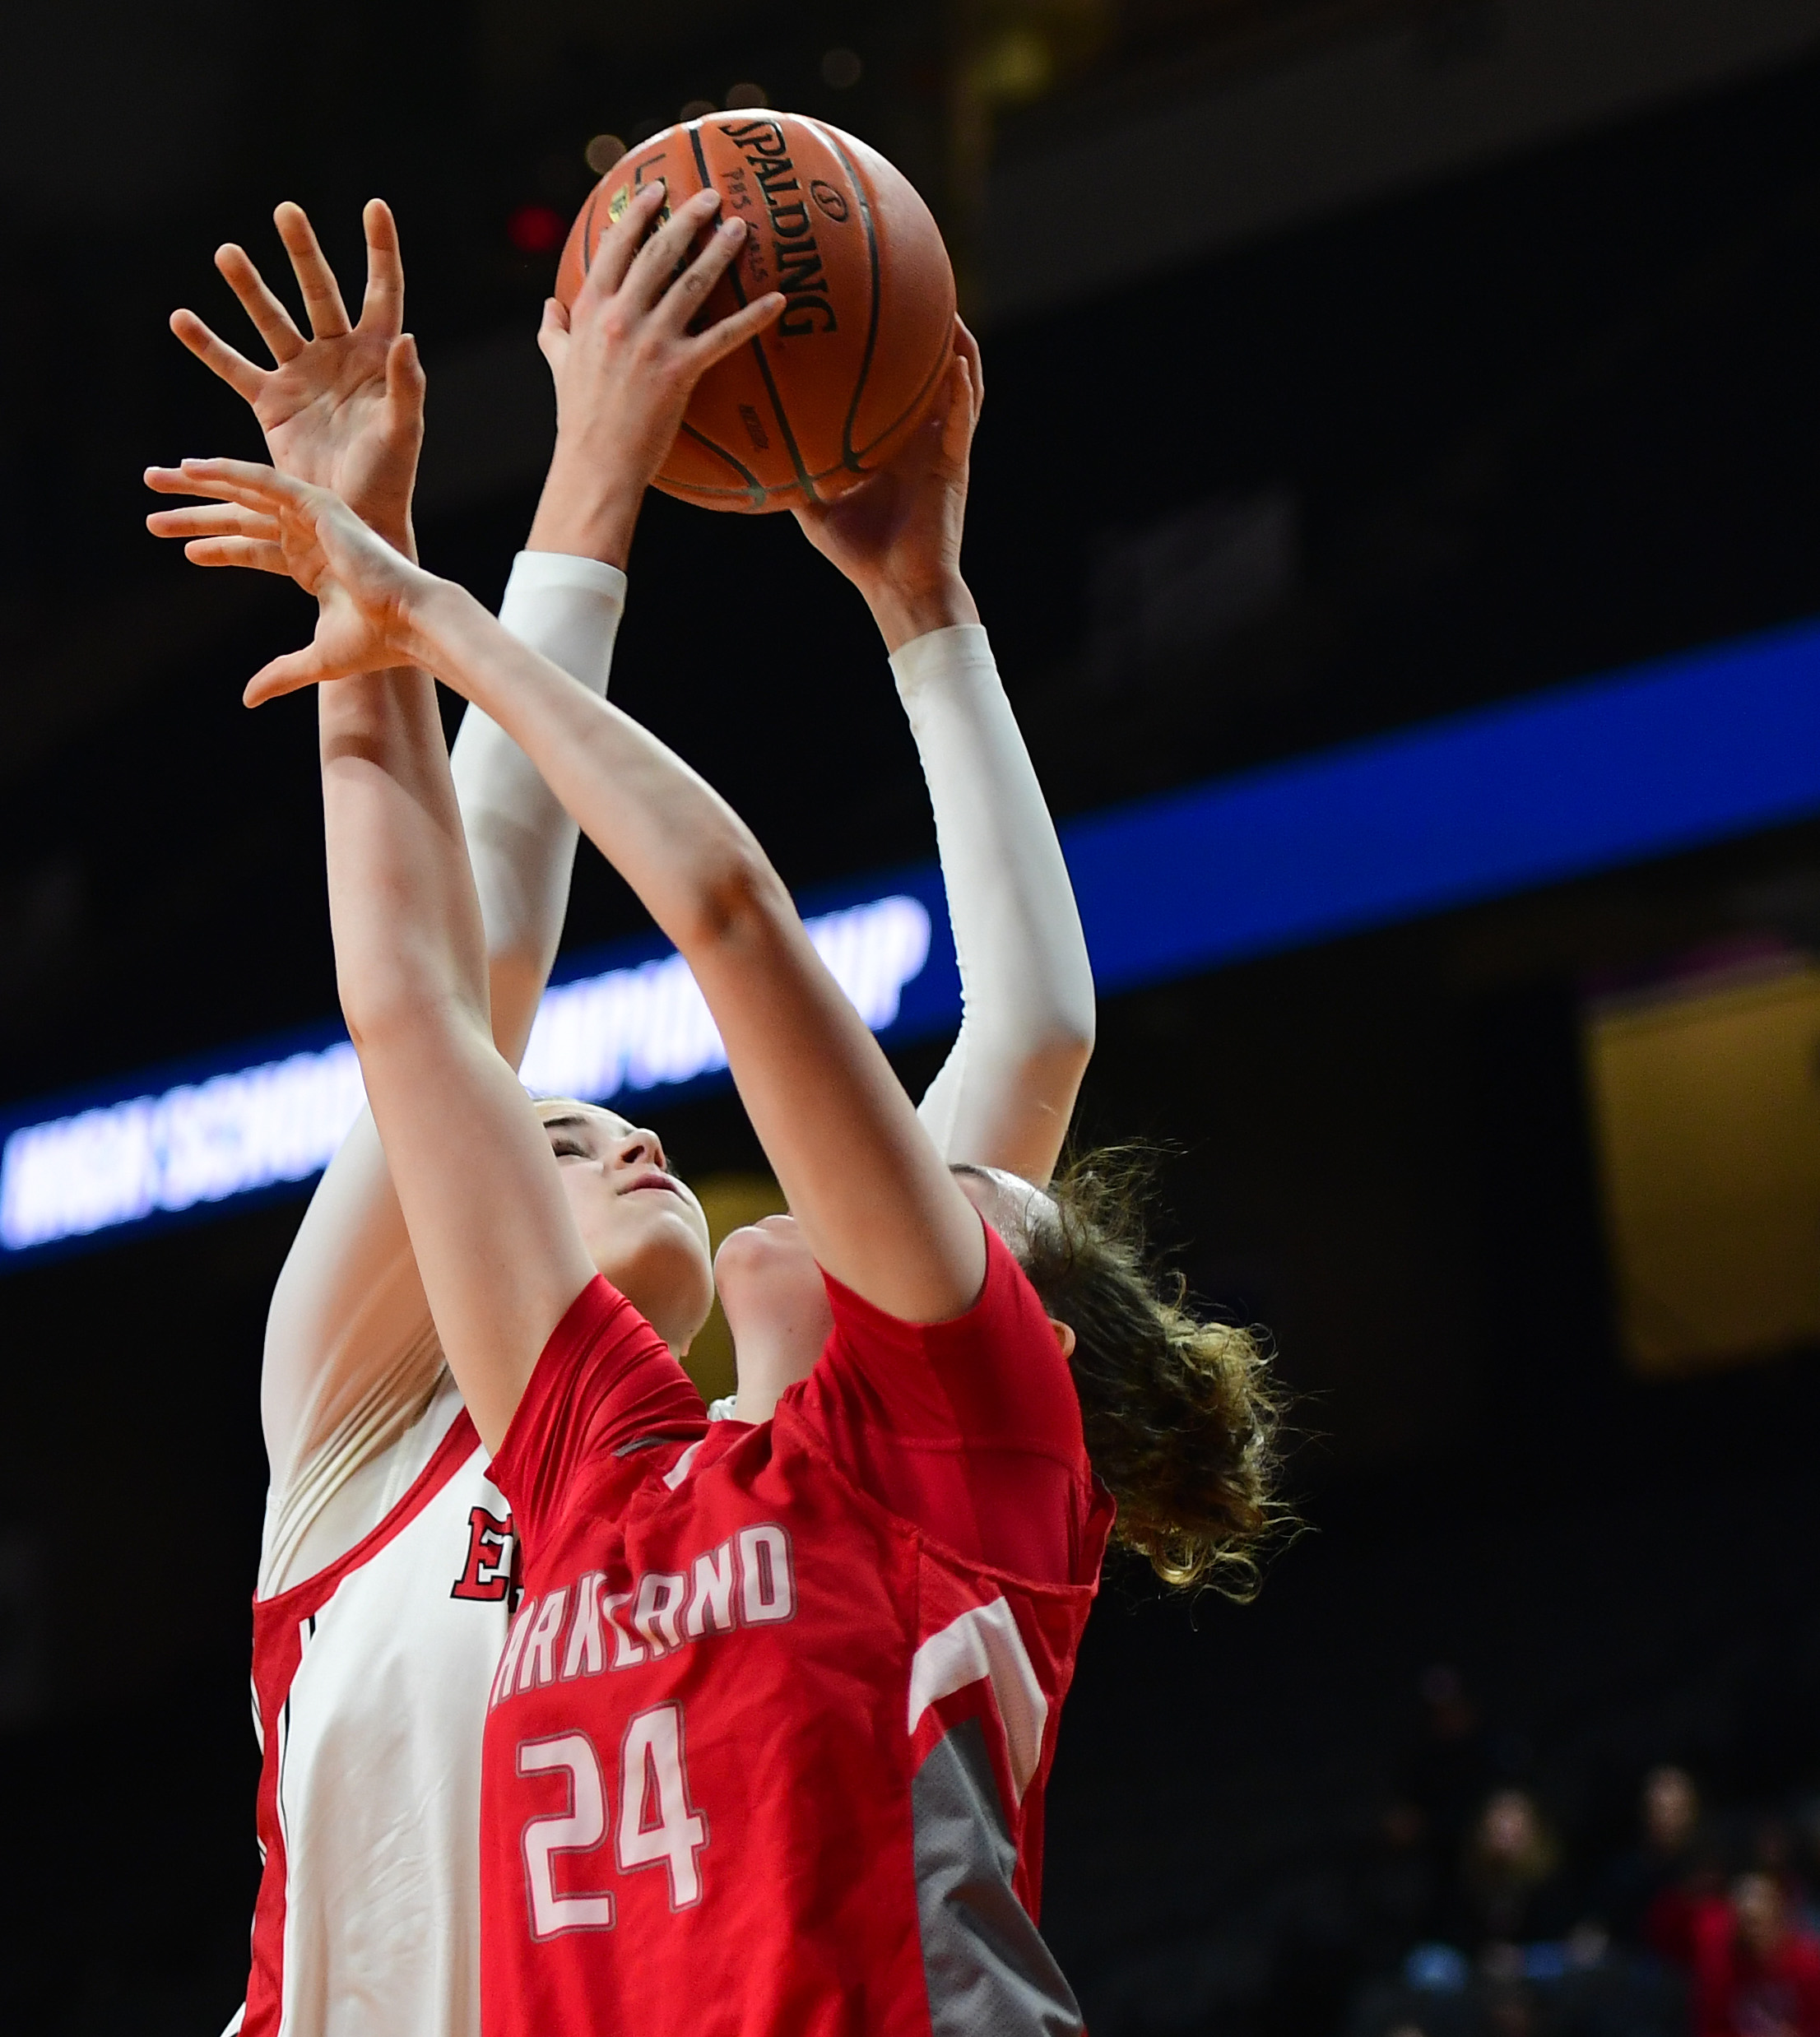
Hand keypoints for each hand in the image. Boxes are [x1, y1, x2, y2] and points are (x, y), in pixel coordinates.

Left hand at [145, 459, 431, 703]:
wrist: (409, 623)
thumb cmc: (375, 643)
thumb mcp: (318, 660)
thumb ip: (282, 674)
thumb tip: (248, 698)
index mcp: (313, 567)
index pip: (258, 550)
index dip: (222, 550)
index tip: (188, 552)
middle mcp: (311, 536)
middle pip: (243, 519)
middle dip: (198, 514)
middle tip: (154, 512)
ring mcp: (314, 517)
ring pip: (245, 494)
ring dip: (200, 486)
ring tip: (157, 479)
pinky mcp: (317, 503)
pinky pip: (263, 479)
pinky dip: (228, 471)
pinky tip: (192, 467)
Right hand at [170, 200, 423, 556]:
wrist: (353, 518)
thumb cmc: (389, 477)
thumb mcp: (402, 432)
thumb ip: (407, 385)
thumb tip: (408, 337)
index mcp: (379, 358)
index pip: (381, 292)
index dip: (379, 250)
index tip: (374, 206)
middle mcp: (339, 357)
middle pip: (319, 292)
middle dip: (303, 253)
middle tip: (286, 211)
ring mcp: (302, 376)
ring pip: (272, 320)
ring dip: (249, 288)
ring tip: (227, 252)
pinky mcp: (271, 403)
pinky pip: (234, 367)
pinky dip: (208, 345)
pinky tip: (182, 318)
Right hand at [525, 181, 785, 564]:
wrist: (595, 463)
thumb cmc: (578, 417)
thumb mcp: (558, 364)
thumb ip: (555, 330)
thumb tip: (548, 306)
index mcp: (591, 309)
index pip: (615, 247)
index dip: (639, 214)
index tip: (658, 190)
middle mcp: (621, 316)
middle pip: (658, 253)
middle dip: (686, 218)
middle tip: (711, 195)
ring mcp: (651, 341)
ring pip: (692, 282)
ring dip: (719, 251)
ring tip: (741, 228)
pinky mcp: (681, 370)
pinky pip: (725, 335)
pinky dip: (754, 316)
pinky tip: (778, 300)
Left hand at [792, 317, 982, 652]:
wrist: (899, 588)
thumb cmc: (861, 553)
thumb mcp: (815, 507)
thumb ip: (789, 474)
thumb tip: (748, 453)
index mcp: (895, 443)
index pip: (894, 384)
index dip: (888, 350)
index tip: (865, 310)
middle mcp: (923, 437)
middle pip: (931, 371)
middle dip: (927, 330)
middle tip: (910, 288)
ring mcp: (944, 448)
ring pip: (961, 385)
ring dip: (959, 346)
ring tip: (948, 305)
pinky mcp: (956, 464)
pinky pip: (964, 418)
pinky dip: (963, 389)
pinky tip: (957, 359)